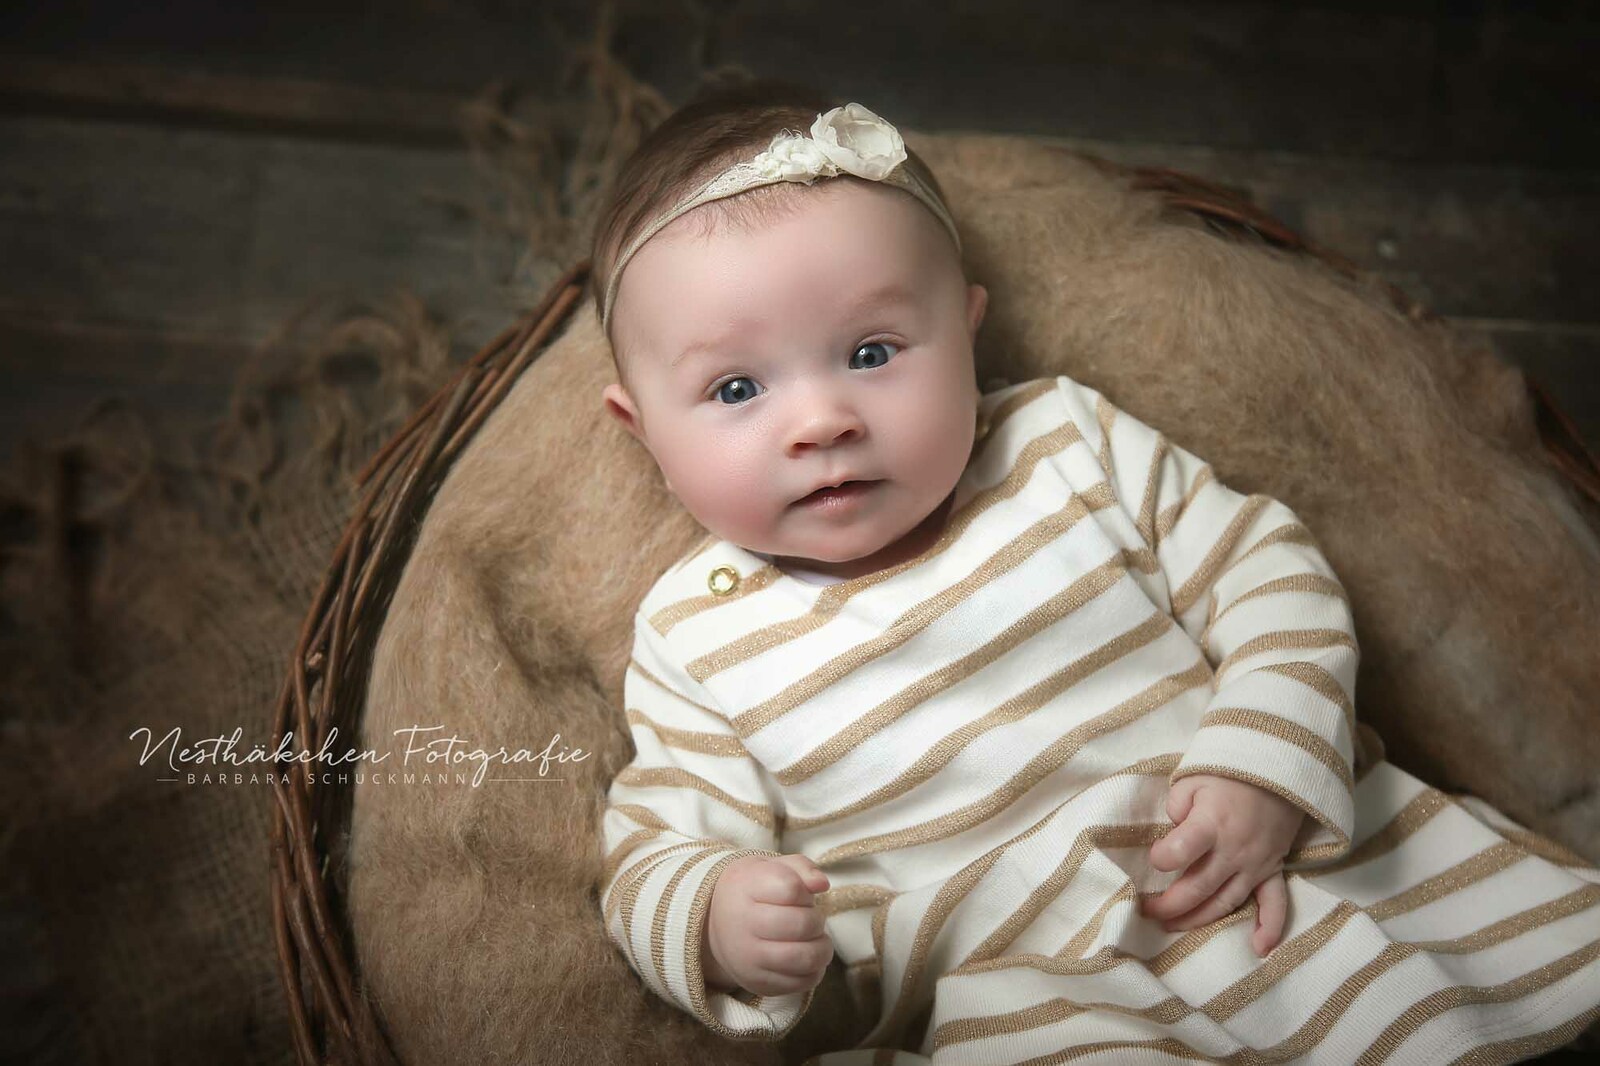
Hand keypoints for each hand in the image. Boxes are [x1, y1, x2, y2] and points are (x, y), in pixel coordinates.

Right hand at [701, 853, 833, 995]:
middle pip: (802, 924)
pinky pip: (803, 983)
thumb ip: (802, 868)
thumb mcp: (773, 867)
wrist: (716, 922)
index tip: (799, 895)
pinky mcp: (758, 984)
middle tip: (810, 918)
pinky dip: (815, 970)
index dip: (806, 891)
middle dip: (816, 920)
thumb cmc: (755, 890)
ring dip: (822, 947)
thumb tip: (821, 884)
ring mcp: (748, 958)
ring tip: (814, 939)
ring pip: (806, 958)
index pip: (792, 889)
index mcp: (745, 887)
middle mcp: (742, 924)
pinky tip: (806, 956)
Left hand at [1141, 773, 1304, 956]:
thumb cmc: (1229, 773)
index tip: (1153, 859)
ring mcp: (1255, 864)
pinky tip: (1259, 948)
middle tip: (1149, 911)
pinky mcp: (1273, 869)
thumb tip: (1171, 828)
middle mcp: (1234, 850)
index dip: (1161, 858)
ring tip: (1173, 927)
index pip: (1181, 851)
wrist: (1280, 769)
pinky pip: (1275, 903)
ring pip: (1226, 902)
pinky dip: (1270, 927)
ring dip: (1199, 919)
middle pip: (1198, 888)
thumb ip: (1176, 804)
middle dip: (1169, 905)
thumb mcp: (1193, 778)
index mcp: (1211, 824)